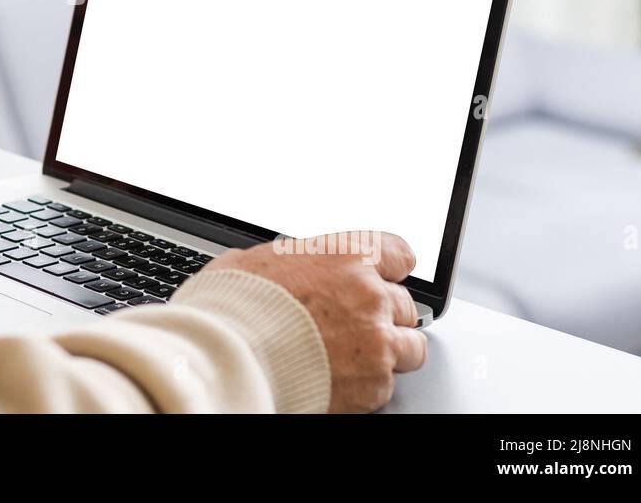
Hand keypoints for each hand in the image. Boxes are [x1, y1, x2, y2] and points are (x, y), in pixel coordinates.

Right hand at [203, 231, 426, 412]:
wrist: (230, 355)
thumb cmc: (235, 304)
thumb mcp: (257, 260)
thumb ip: (290, 263)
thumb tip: (282, 267)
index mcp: (346, 256)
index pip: (398, 254)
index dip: (388, 270)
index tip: (382, 279)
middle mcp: (369, 295)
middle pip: (404, 304)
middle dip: (383, 316)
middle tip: (354, 326)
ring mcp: (376, 341)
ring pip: (410, 347)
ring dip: (388, 351)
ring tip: (355, 359)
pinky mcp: (373, 384)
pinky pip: (386, 385)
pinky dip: (367, 386)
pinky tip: (337, 380)